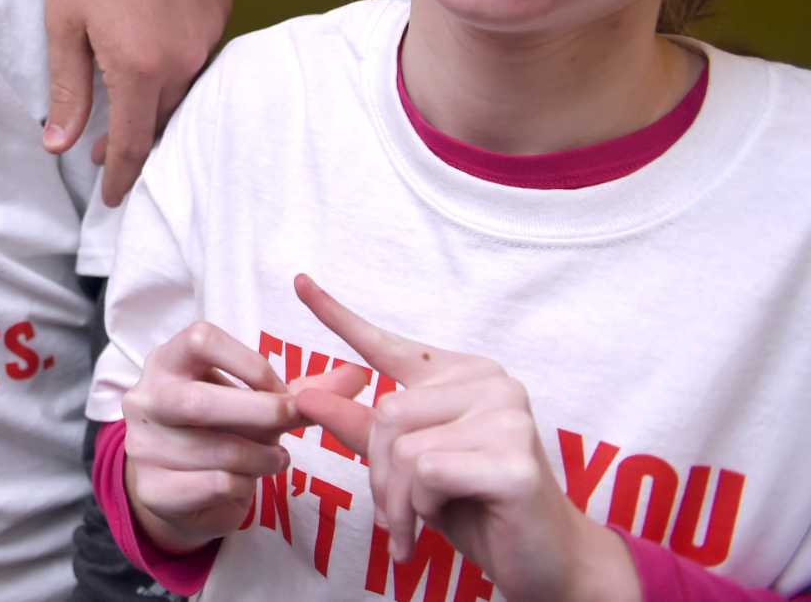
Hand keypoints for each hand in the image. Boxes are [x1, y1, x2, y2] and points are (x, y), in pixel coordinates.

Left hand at [45, 0, 229, 204]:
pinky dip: (174, 64)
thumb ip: (66, 90)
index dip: (120, 176)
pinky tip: (150, 54)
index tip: (111, 199)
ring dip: (155, 102)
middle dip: (133, 140)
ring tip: (125, 106)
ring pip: (183, 86)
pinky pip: (199, 51)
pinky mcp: (221, 3)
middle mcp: (186, 56)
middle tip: (100, 152)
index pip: (133, 144)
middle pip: (161, 118)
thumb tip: (58, 145)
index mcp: (142, 67)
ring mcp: (210, 29)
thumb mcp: (62, 24)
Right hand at [121, 319, 370, 553]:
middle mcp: (144, 396)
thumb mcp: (255, 403)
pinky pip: (210, 485)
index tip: (278, 387)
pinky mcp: (151, 488)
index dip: (248, 363)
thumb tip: (359, 376)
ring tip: (276, 458)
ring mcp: (142, 443)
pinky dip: (242, 485)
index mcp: (167, 361)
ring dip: (260, 458)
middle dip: (259, 413)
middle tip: (291, 423)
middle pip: (199, 400)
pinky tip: (247, 481)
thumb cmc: (220, 431)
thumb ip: (303, 392)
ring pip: (213, 450)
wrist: (177, 490)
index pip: (200, 339)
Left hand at [292, 275, 639, 601]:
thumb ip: (361, 428)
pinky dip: (425, 507)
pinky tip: (452, 514)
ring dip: (401, 498)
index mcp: (461, 375)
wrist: (544, 559)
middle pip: (387, 413)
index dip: (337, 316)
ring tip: (421, 521)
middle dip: (380, 475)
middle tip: (395, 516)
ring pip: (404, 447)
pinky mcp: (513, 458)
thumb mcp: (408, 466)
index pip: (388, 345)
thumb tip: (305, 395)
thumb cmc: (475, 507)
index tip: (298, 282)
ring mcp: (507, 416)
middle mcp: (490, 382)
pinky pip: (428, 474)